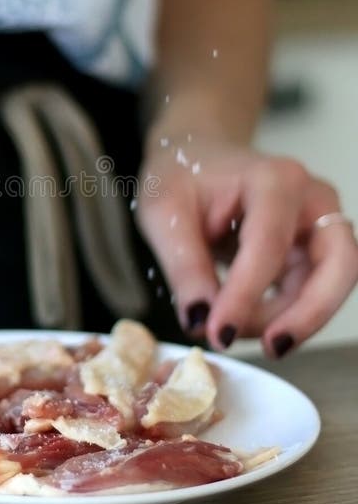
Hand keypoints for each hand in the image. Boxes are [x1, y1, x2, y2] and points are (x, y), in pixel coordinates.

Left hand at [136, 134, 357, 356]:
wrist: (194, 157)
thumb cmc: (180, 175)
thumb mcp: (163, 213)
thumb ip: (183, 265)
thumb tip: (200, 318)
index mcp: (273, 178)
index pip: (269, 244)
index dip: (246, 295)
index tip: (217, 331)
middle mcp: (310, 198)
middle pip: (339, 263)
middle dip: (307, 314)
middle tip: (267, 346)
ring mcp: (318, 223)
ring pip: (332, 284)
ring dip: (291, 320)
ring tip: (233, 331)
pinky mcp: (314, 248)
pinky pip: (314, 291)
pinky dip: (285, 316)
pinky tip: (245, 324)